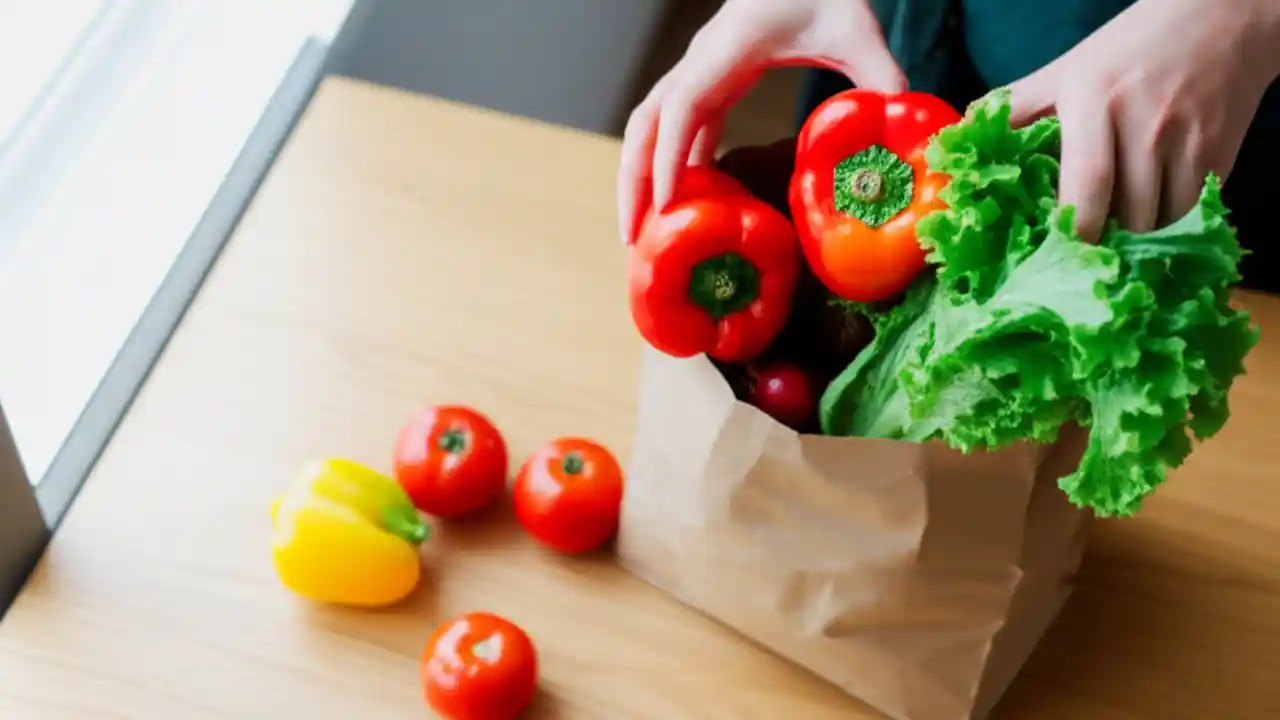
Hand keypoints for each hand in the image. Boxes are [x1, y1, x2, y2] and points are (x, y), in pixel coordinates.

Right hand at [616, 0, 903, 242]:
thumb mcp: (857, 30)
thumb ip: (879, 75)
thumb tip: (899, 125)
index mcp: (727, 50)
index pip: (682, 107)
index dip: (668, 158)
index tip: (666, 206)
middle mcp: (699, 61)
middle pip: (645, 124)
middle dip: (633, 181)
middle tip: (631, 238)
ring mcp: (699, 71)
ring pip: (650, 128)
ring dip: (641, 178)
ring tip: (644, 233)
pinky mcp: (710, 81)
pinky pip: (678, 129)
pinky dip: (673, 166)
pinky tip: (685, 206)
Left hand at [1008, 0, 1279, 240]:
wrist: (1221, 19)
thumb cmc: (1128, 50)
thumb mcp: (1065, 72)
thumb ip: (1015, 111)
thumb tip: (961, 145)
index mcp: (1096, 102)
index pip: (1089, 182)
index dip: (1076, 230)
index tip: (1058, 256)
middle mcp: (1147, 124)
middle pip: (1130, 214)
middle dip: (1107, 245)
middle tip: (1084, 260)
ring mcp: (1190, 140)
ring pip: (1165, 220)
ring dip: (1139, 241)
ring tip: (1117, 242)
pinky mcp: (1222, 153)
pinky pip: (1194, 209)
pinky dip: (1171, 224)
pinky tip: (1153, 220)